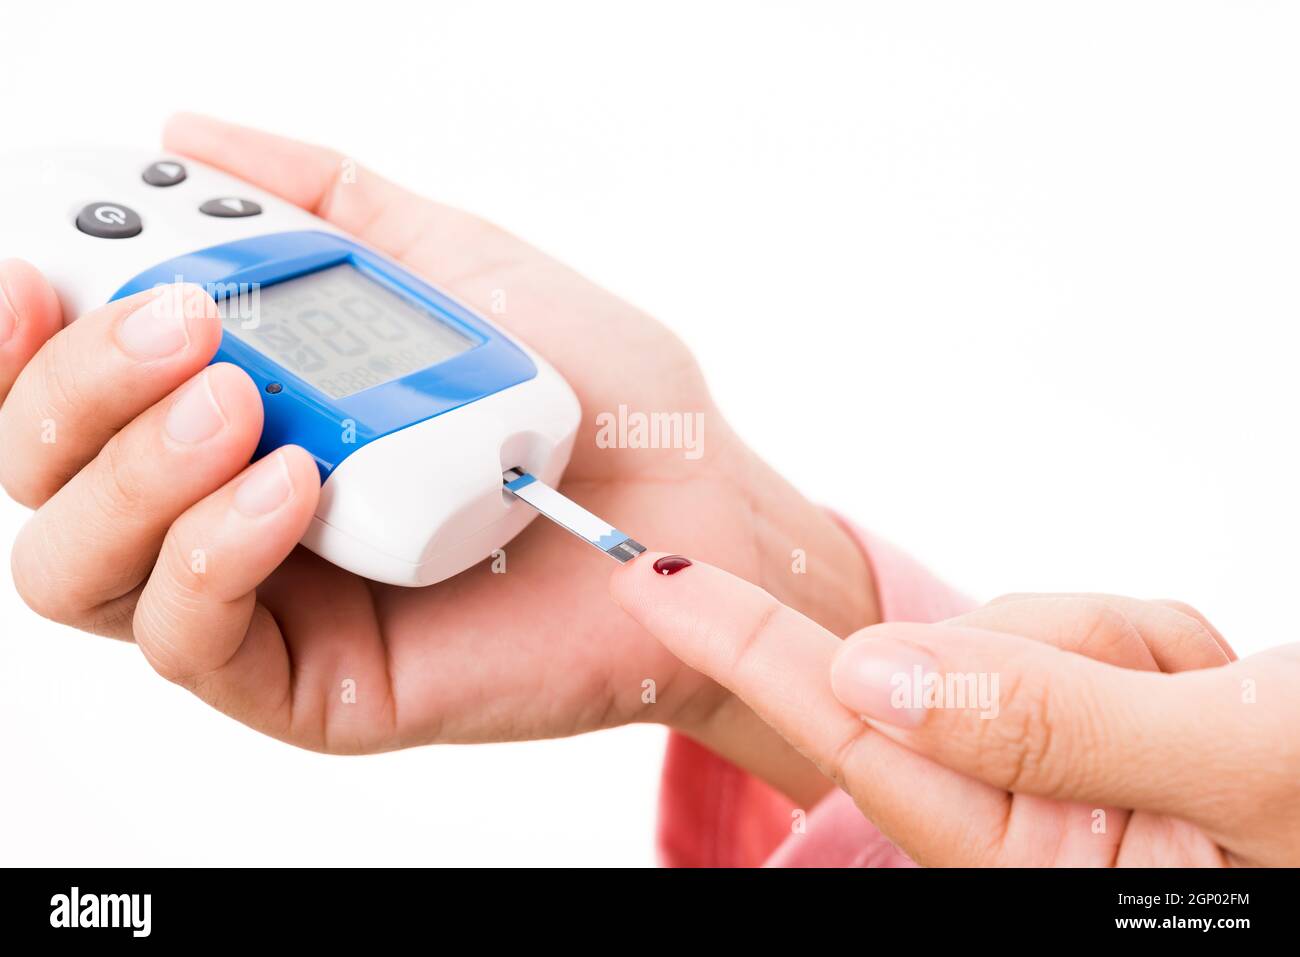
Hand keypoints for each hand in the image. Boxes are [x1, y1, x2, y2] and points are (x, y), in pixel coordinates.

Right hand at [0, 116, 875, 767]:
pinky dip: (214, 549)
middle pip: (47, 471)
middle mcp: (226, 505)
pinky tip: (293, 483)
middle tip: (172, 313)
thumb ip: (321, 205)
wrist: (693, 500)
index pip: (73, 381)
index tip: (38, 256)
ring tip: (236, 395)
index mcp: (244, 406)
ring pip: (78, 565)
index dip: (27, 325)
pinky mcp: (310, 683)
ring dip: (130, 465)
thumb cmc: (589, 390)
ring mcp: (265, 600)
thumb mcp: (450, 262)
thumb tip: (186, 135)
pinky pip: (192, 638)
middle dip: (74, 382)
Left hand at [610, 553, 1299, 865]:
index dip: (750, 652)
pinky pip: (1074, 631)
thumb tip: (876, 675)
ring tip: (1217, 697)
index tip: (655, 584)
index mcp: (1038, 868)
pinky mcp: (1090, 728)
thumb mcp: (1233, 768)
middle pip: (946, 670)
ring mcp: (1058, 778)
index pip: (857, 742)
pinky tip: (1212, 687)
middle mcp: (1026, 831)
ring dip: (1113, 640)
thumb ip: (1049, 723)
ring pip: (1015, 634)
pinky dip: (1142, 638)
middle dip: (1041, 644)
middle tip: (1178, 682)